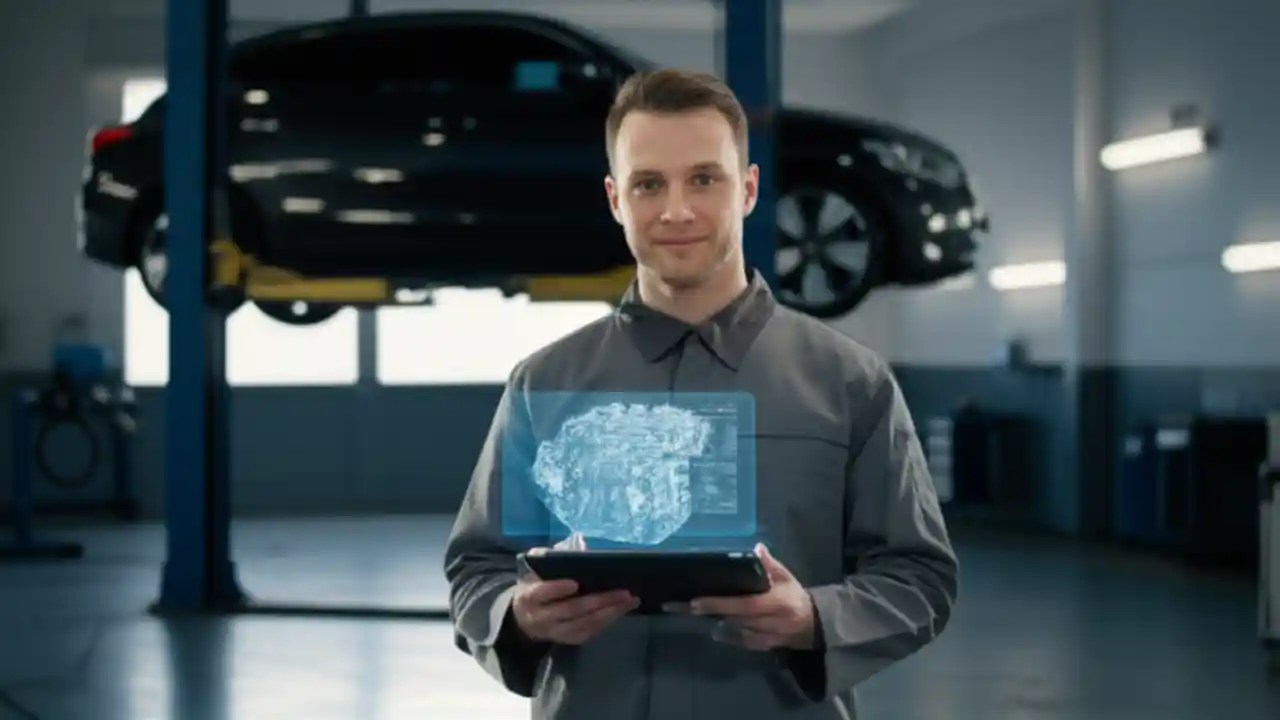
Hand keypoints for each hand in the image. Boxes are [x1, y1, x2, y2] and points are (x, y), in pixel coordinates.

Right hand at [511, 534, 639, 645]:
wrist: (524, 617)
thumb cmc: (535, 585)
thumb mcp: (535, 570)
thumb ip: (552, 557)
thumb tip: (581, 545)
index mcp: (529, 596)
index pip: (542, 593)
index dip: (557, 589)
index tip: (575, 583)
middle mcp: (541, 617)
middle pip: (571, 610)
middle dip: (598, 601)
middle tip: (623, 592)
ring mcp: (554, 632)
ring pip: (583, 624)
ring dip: (609, 613)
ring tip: (629, 600)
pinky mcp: (567, 640)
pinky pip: (589, 633)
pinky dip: (606, 622)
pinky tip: (621, 610)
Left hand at [679, 543, 817, 651]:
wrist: (813, 625)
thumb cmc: (795, 597)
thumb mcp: (786, 577)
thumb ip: (771, 565)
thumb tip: (757, 548)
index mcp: (773, 603)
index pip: (742, 604)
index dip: (719, 604)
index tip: (695, 602)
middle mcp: (766, 622)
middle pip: (731, 618)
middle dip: (706, 611)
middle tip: (679, 605)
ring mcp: (763, 636)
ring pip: (733, 629)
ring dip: (713, 620)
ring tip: (687, 611)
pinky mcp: (761, 646)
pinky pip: (740, 641)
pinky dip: (728, 636)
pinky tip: (715, 629)